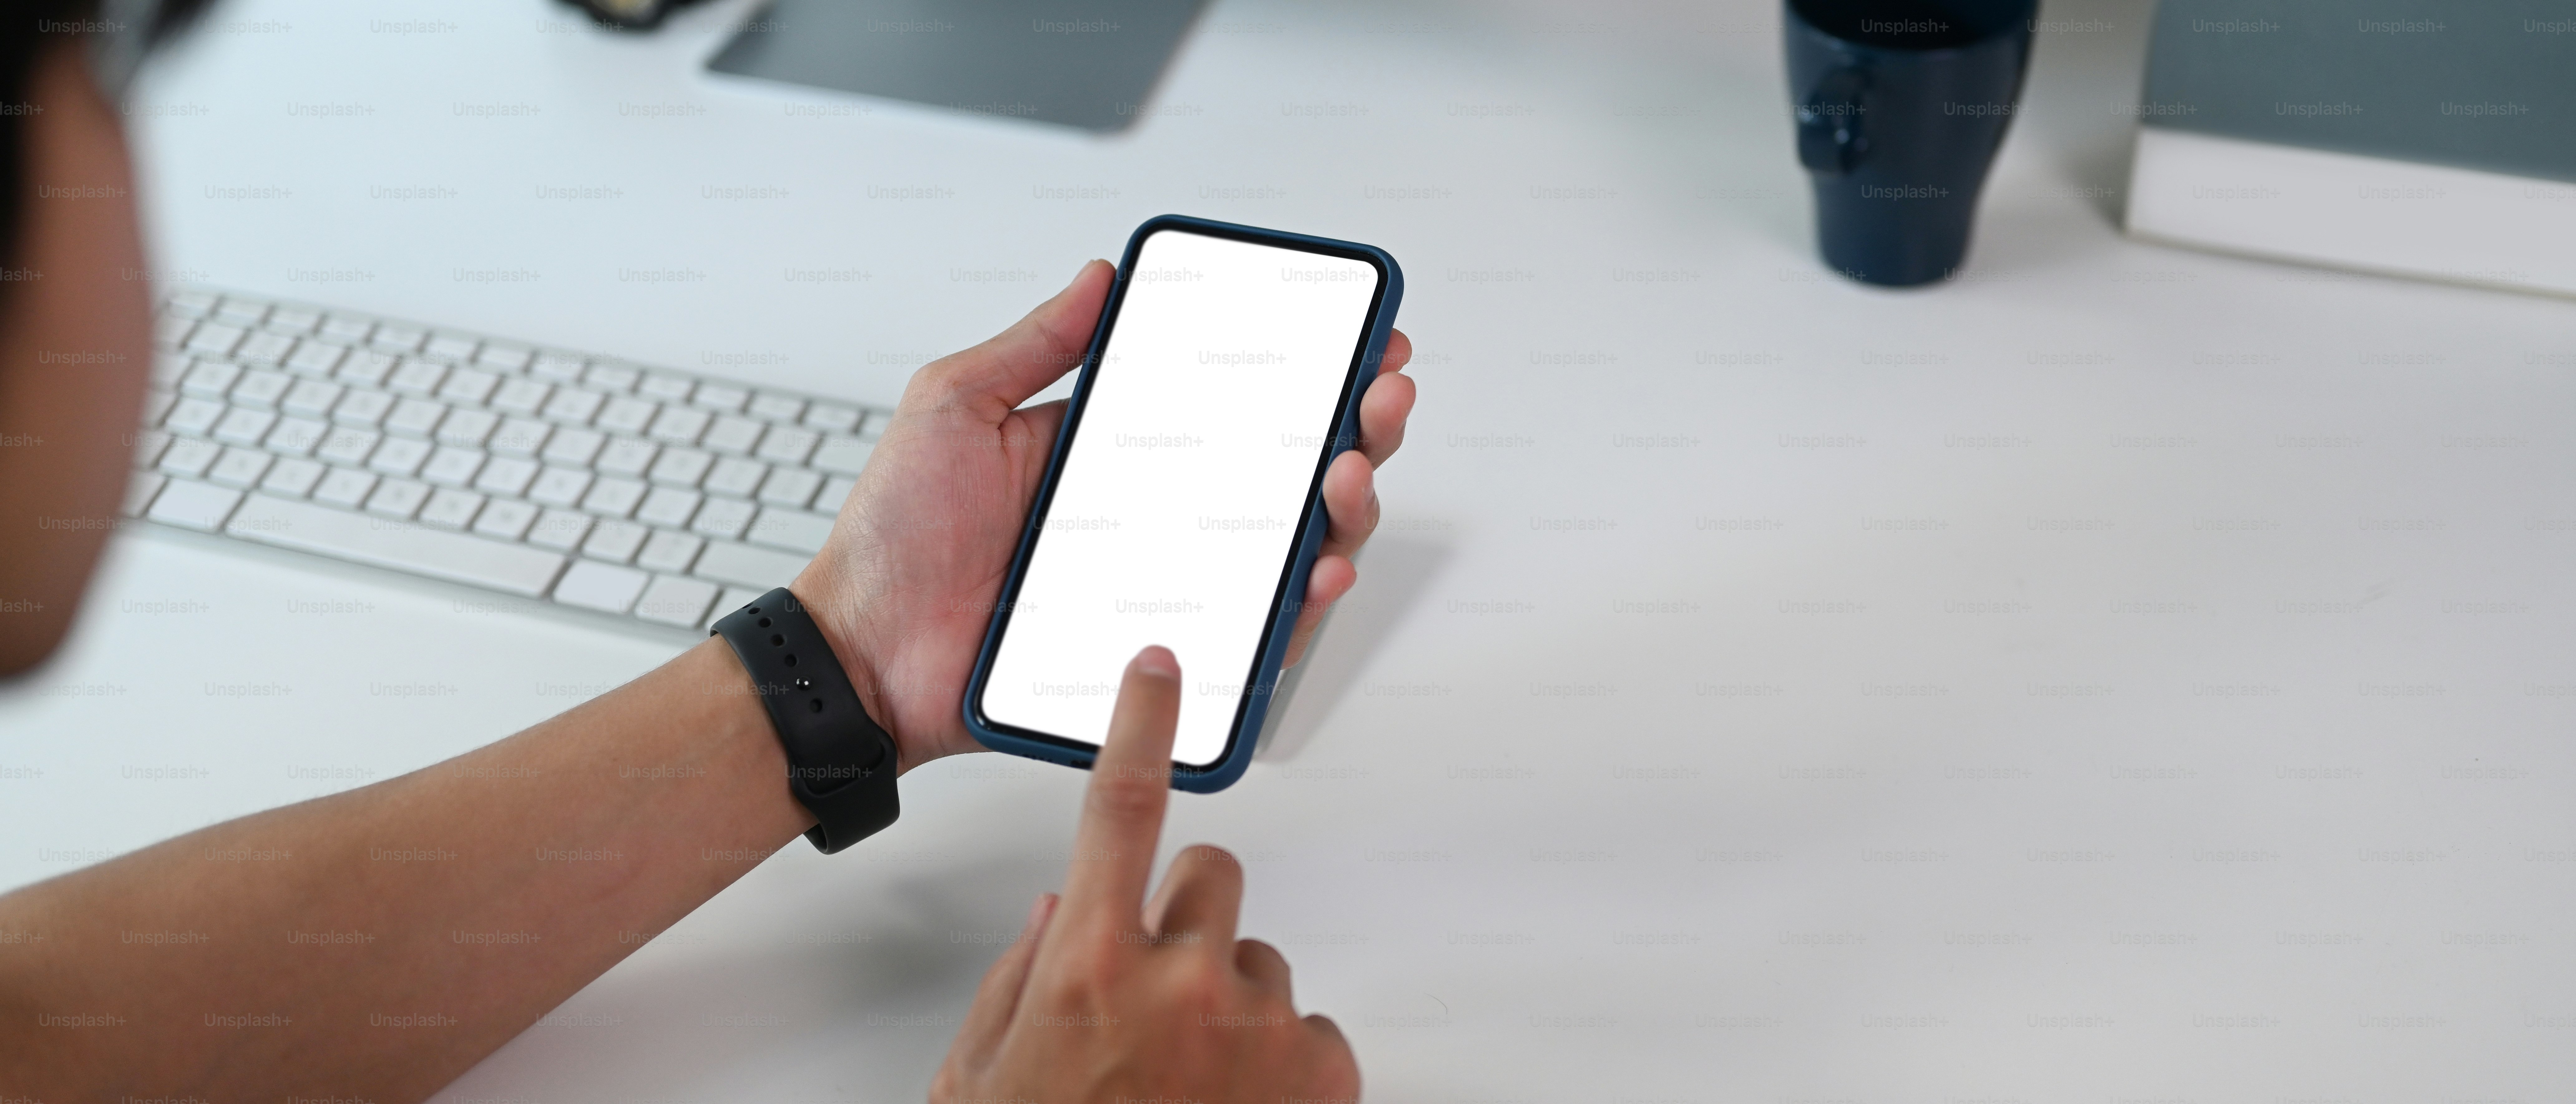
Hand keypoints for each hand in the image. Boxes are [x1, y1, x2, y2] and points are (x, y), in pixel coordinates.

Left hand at [793, 261, 1418, 770]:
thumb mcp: (954, 407)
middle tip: (1378, 401)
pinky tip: (1316, 572)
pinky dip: (1297, 607)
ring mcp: (1167, 587)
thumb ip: (1034, 344)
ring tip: (1347, 474)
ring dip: (1342, 512)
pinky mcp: (1161, 653)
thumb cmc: (895, 540)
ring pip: (1290, 553)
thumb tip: (1099, 277)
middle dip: (1356, 433)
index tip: (1359, 344)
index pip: (1238, 408)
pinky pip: (1252, 638)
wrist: (862, 653)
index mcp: (1121, 455)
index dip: (1309, 377)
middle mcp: (1159, 520)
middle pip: (1289, 477)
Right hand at [932, 647, 1359, 1102]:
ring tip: (1189, 1081)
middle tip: (1154, 992)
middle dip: (1186, 916)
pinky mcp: (1322, 1070)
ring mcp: (1260, 1024)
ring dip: (1230, 1003)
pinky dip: (1280, 1062)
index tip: (1159, 670)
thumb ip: (1024, 972)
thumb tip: (1067, 905)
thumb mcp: (984, 1070)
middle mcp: (1182, 979)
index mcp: (1090, 964)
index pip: (1120, 805)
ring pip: (1258, 959)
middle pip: (1212, 874)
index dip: (1141, 724)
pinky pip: (1310, 1025)